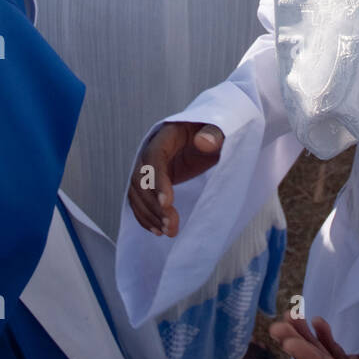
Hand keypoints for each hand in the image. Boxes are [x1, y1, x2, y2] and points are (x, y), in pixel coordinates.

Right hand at [127, 121, 224, 236]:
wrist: (212, 135)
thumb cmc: (217, 131)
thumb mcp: (221, 128)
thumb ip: (214, 133)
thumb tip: (204, 141)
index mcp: (167, 134)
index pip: (154, 157)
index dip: (157, 180)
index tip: (167, 203)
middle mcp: (152, 149)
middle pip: (141, 178)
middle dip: (153, 205)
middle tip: (170, 225)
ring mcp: (150, 166)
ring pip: (137, 192)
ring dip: (149, 214)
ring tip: (168, 231)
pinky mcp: (152, 180)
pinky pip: (139, 199)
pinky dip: (145, 216)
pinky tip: (157, 229)